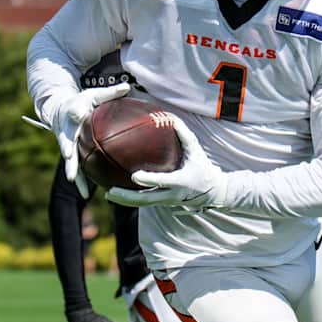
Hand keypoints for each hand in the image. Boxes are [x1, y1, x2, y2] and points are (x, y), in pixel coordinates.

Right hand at [55, 83, 131, 197]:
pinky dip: (81, 181)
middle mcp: (67, 129)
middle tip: (69, 155)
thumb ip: (110, 93)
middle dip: (67, 147)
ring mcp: (67, 143)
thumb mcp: (94, 95)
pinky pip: (76, 168)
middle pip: (66, 139)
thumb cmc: (81, 102)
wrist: (59, 111)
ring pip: (69, 159)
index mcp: (73, 110)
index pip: (75, 110)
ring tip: (75, 182)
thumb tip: (127, 86)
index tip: (79, 113)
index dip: (76, 111)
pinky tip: (87, 194)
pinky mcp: (70, 154)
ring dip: (72, 170)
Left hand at [110, 116, 227, 208]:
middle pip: (146, 199)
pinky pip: (145, 202)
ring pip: (143, 204)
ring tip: (108, 194)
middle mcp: (172, 195)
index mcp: (181, 181)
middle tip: (110, 192)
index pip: (163, 181)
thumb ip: (184, 134)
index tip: (134, 176)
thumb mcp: (196, 150)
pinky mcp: (163, 203)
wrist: (214, 192)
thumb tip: (170, 118)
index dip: (149, 180)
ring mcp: (167, 201)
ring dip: (125, 201)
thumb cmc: (203, 168)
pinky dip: (131, 199)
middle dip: (127, 197)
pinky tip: (117, 194)